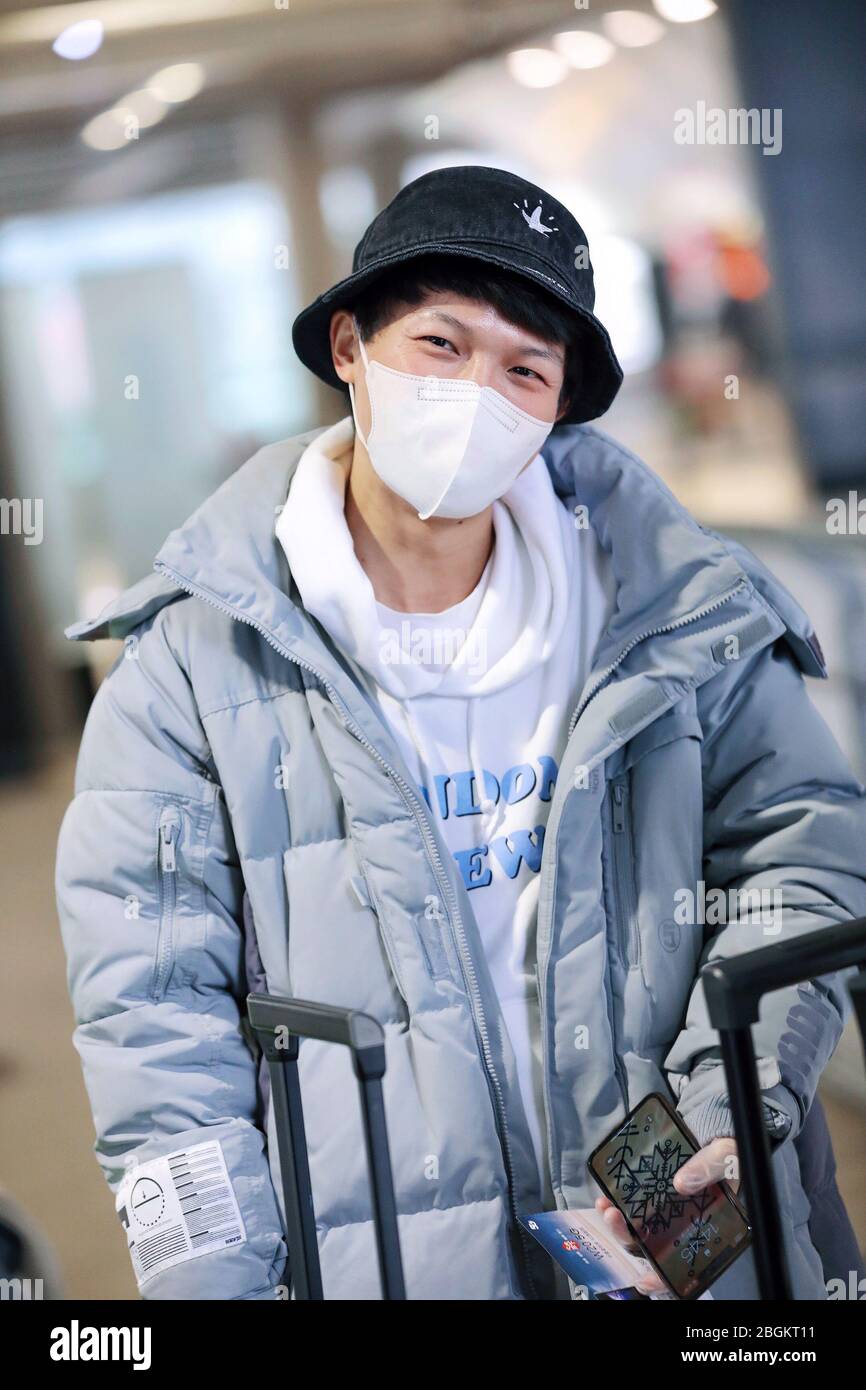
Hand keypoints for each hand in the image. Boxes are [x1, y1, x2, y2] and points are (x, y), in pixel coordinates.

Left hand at [594, 1136, 739, 1296]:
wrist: (717, 1134)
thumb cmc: (728, 1155)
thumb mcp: (725, 1158)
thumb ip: (706, 1169)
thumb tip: (681, 1183)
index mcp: (703, 1226)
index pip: (683, 1261)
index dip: (663, 1277)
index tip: (644, 1282)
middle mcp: (681, 1223)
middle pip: (651, 1243)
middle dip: (627, 1236)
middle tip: (613, 1218)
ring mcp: (666, 1208)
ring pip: (638, 1227)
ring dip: (618, 1221)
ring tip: (606, 1206)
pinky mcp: (654, 1190)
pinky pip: (634, 1203)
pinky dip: (618, 1201)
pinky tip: (608, 1193)